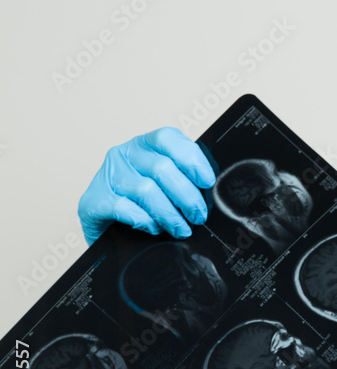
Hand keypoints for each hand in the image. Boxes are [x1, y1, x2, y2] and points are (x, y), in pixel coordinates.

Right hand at [78, 128, 215, 245]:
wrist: (107, 229)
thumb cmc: (143, 204)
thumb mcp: (165, 185)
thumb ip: (183, 179)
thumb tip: (210, 192)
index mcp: (145, 144)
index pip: (168, 139)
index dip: (191, 159)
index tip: (207, 182)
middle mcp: (124, 154)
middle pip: (162, 168)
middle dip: (187, 197)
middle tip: (198, 216)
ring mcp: (107, 175)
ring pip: (146, 190)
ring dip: (170, 214)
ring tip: (181, 229)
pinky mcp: (94, 199)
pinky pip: (124, 208)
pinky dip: (145, 221)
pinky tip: (154, 228)